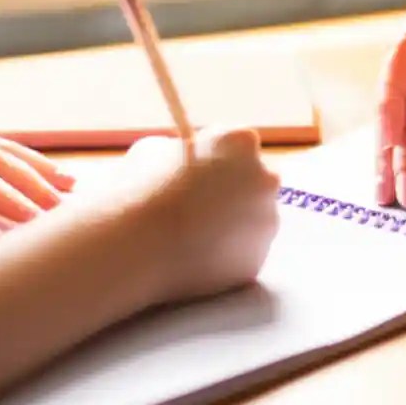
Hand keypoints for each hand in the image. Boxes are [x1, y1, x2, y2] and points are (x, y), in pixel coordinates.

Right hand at [107, 128, 280, 301]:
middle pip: (257, 184)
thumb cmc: (140, 189)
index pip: (240, 146)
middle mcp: (264, 179)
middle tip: (201, 206)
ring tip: (192, 237)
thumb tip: (179, 157)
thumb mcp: (153, 150)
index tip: (202, 172)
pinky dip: (224, 258)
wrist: (139, 243)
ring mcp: (266, 223)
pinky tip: (195, 258)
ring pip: (254, 223)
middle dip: (235, 193)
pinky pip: (242, 256)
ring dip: (233, 227)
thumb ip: (178, 151)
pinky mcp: (256, 261)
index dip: (219, 160)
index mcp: (241, 143)